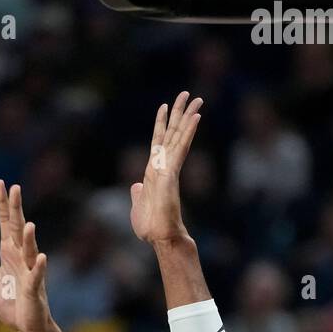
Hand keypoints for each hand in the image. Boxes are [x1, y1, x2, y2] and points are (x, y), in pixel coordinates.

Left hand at [0, 181, 54, 331]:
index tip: (0, 183)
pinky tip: (41, 257)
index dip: (3, 205)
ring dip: (30, 238)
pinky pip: (36, 276)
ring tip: (28, 224)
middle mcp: (22, 258)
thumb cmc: (11, 302)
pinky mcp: (34, 290)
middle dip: (16, 210)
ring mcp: (29, 272)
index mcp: (10, 253)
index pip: (7, 223)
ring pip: (30, 251)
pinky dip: (38, 267)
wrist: (26, 326)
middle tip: (14, 188)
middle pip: (19, 229)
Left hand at [130, 91, 202, 247]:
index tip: (165, 106)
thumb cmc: (151, 226)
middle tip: (188, 94)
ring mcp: (169, 167)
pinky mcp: (172, 172)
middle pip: (172, 133)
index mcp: (153, 171)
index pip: (159, 141)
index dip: (161, 123)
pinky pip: (181, 147)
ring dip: (187, 117)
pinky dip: (188, 132)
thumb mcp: (138, 206)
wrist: (160, 237)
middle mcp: (163, 165)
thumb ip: (138, 194)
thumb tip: (136, 186)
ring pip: (179, 136)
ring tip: (196, 99)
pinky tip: (196, 117)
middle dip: (179, 113)